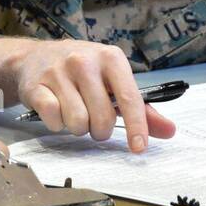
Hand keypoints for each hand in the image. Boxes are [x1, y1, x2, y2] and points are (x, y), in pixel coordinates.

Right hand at [14, 38, 175, 151]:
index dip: (136, 126)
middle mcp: (84, 61)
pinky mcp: (36, 85)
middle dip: (100, 130)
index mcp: (110, 58)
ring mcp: (58, 72)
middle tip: (94, 121)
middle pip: (102, 117)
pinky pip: (53, 119)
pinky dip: (57, 125)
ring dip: (78, 128)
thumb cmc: (82, 72)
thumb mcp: (113, 80)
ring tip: (75, 114)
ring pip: (77, 122)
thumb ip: (141, 108)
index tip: (139, 148)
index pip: (129, 98)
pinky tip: (57, 111)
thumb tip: (170, 130)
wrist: (35, 57)